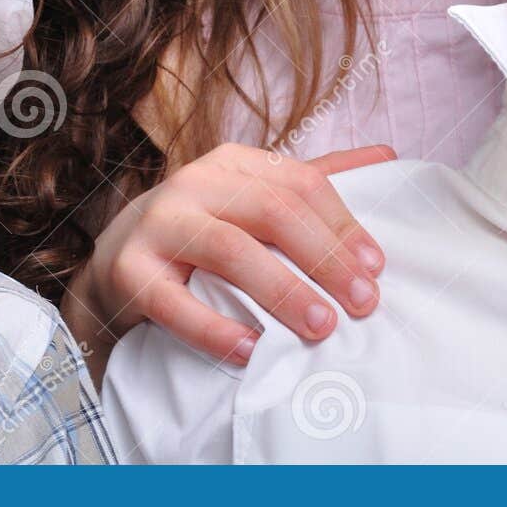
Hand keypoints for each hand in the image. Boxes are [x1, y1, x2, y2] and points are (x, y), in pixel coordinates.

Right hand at [72, 143, 392, 365]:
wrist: (118, 261)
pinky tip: (252, 352)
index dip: (343, 224)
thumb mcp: (253, 198)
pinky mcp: (129, 271)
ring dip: (282, 290)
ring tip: (321, 326)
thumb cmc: (203, 230)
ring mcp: (158, 224)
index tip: (377, 268)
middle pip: (271, 211)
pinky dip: (216, 328)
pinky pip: (175, 302)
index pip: (299, 183)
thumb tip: (388, 155)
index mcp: (232, 163)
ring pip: (229, 250)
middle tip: (363, 304)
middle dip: (325, 258)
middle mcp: (193, 183)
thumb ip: (313, 180)